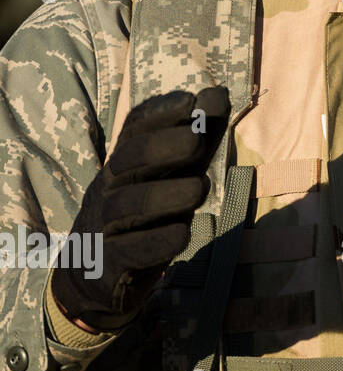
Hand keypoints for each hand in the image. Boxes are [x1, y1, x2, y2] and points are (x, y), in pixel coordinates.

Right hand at [50, 87, 229, 332]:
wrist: (96, 275)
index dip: (159, 112)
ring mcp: (106, 224)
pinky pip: (129, 250)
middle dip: (160, 147)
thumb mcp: (169, 174)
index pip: (133, 129)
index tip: (191, 100)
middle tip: (195, 140)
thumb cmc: (144, 213)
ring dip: (164, 195)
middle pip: (127, 160)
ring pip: (127, 205)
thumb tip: (218, 94)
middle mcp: (111, 187)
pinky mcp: (110, 261)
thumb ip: (195, 141)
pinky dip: (156, 242)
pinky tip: (182, 235)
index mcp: (125, 162)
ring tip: (199, 189)